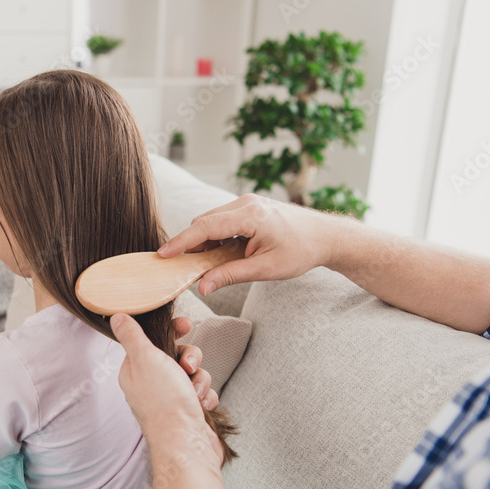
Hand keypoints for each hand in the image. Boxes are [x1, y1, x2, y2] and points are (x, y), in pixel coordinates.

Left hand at [111, 313, 220, 462]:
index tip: (185, 326)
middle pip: (176, 355)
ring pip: (193, 373)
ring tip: (195, 393)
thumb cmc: (164, 404)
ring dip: (199, 379)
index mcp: (135, 371)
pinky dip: (205, 396)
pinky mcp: (188, 411)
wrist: (187, 445)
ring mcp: (170, 399)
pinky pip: (202, 392)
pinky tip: (202, 405)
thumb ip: (132, 336)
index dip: (171, 331)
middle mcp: (151, 385)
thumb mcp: (145, 359)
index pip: (151, 340)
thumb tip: (117, 316)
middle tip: (188, 367)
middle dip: (190, 358)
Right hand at [157, 194, 346, 295]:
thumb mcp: (266, 269)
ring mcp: (248, 202)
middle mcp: (246, 203)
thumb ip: (231, 275)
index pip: (205, 226)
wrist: (325, 236)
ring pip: (212, 220)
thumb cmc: (301, 251)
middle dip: (191, 244)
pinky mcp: (249, 207)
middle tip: (182, 267)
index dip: (181, 242)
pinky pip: (222, 220)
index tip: (163, 255)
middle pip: (204, 221)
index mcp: (251, 215)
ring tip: (206, 263)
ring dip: (204, 241)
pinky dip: (215, 236)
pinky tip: (220, 253)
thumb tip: (202, 286)